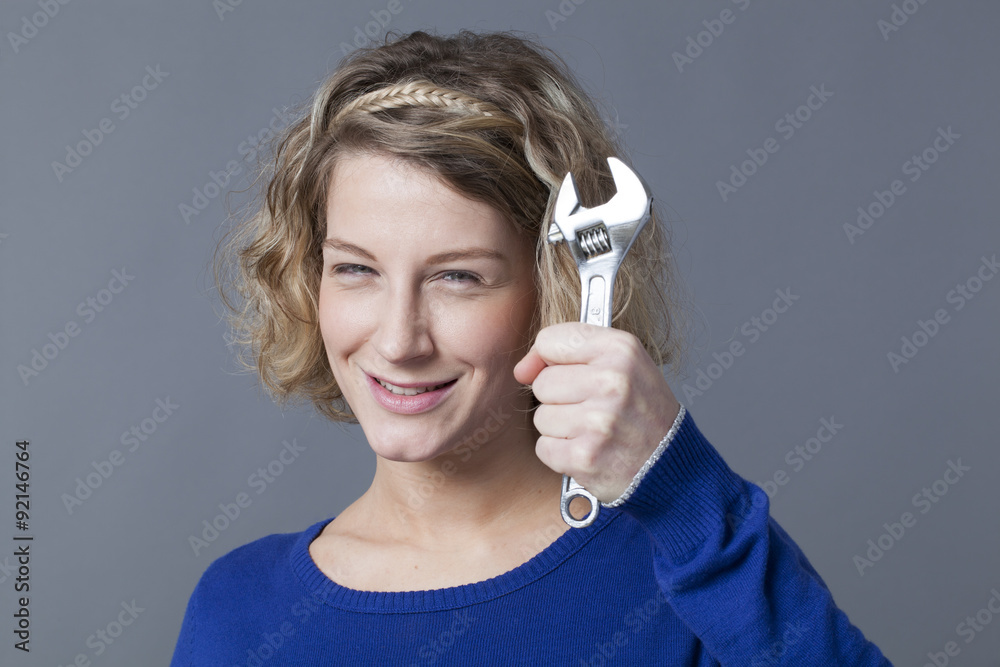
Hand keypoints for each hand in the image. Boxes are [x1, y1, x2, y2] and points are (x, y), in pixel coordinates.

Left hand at [512, 322, 681, 502]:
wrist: (671, 465)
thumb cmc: (642, 412)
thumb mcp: (621, 364)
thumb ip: (568, 353)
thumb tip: (521, 369)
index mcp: (621, 349)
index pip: (550, 340)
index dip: (551, 359)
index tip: (570, 373)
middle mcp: (612, 381)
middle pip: (542, 382)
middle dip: (560, 399)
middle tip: (593, 409)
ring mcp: (599, 421)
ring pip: (541, 417)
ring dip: (561, 429)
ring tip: (594, 432)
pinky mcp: (585, 456)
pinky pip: (544, 448)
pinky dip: (561, 454)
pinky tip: (589, 451)